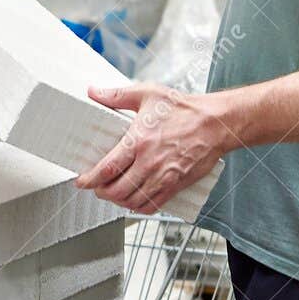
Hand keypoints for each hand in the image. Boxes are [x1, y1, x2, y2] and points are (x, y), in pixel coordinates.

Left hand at [76, 83, 227, 213]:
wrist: (216, 123)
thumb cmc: (185, 109)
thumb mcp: (147, 94)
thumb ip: (117, 95)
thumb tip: (94, 92)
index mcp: (138, 141)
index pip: (106, 169)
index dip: (89, 180)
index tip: (81, 181)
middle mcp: (149, 163)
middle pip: (116, 190)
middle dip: (101, 192)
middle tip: (96, 187)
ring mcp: (163, 177)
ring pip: (132, 201)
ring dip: (118, 201)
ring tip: (113, 193)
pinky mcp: (176, 185)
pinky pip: (152, 206)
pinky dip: (138, 207)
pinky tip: (133, 200)